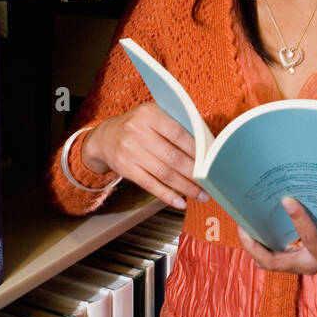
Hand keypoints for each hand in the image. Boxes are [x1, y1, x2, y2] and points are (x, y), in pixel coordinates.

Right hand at [80, 102, 207, 208]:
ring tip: (202, 195)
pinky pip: (150, 184)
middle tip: (212, 182)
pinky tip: (181, 203)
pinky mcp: (125, 169)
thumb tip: (206, 144)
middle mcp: (137, 132)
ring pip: (164, 173)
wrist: (105, 137)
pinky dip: (167, 195)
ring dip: (186, 187)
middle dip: (195, 172)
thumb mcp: (153, 115)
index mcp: (149, 114)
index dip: (196, 149)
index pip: (178, 133)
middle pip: (173, 156)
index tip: (211, 160)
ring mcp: (130, 151)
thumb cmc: (138, 125)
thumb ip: (175, 124)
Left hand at [236, 197, 316, 274]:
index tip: (288, 200)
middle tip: (243, 224)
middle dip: (254, 245)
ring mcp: (299, 267)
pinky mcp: (292, 263)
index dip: (300, 221)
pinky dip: (260, 243)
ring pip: (266, 262)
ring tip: (244, 223)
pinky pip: (270, 257)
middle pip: (272, 262)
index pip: (312, 241)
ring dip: (253, 245)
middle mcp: (310, 266)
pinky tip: (255, 224)